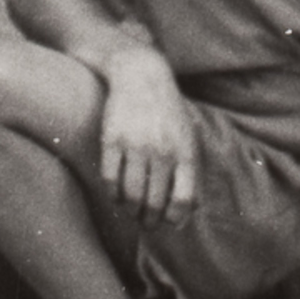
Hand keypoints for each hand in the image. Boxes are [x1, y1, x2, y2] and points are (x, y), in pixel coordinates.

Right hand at [97, 44, 198, 227]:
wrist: (141, 75)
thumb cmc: (168, 112)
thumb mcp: (188, 137)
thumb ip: (190, 172)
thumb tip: (190, 211)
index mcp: (184, 152)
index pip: (183, 199)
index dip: (174, 218)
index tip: (167, 221)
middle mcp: (161, 151)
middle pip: (154, 202)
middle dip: (149, 220)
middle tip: (146, 223)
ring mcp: (135, 145)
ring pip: (130, 195)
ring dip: (130, 210)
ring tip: (131, 211)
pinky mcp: (112, 139)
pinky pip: (110, 179)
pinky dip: (112, 194)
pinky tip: (116, 195)